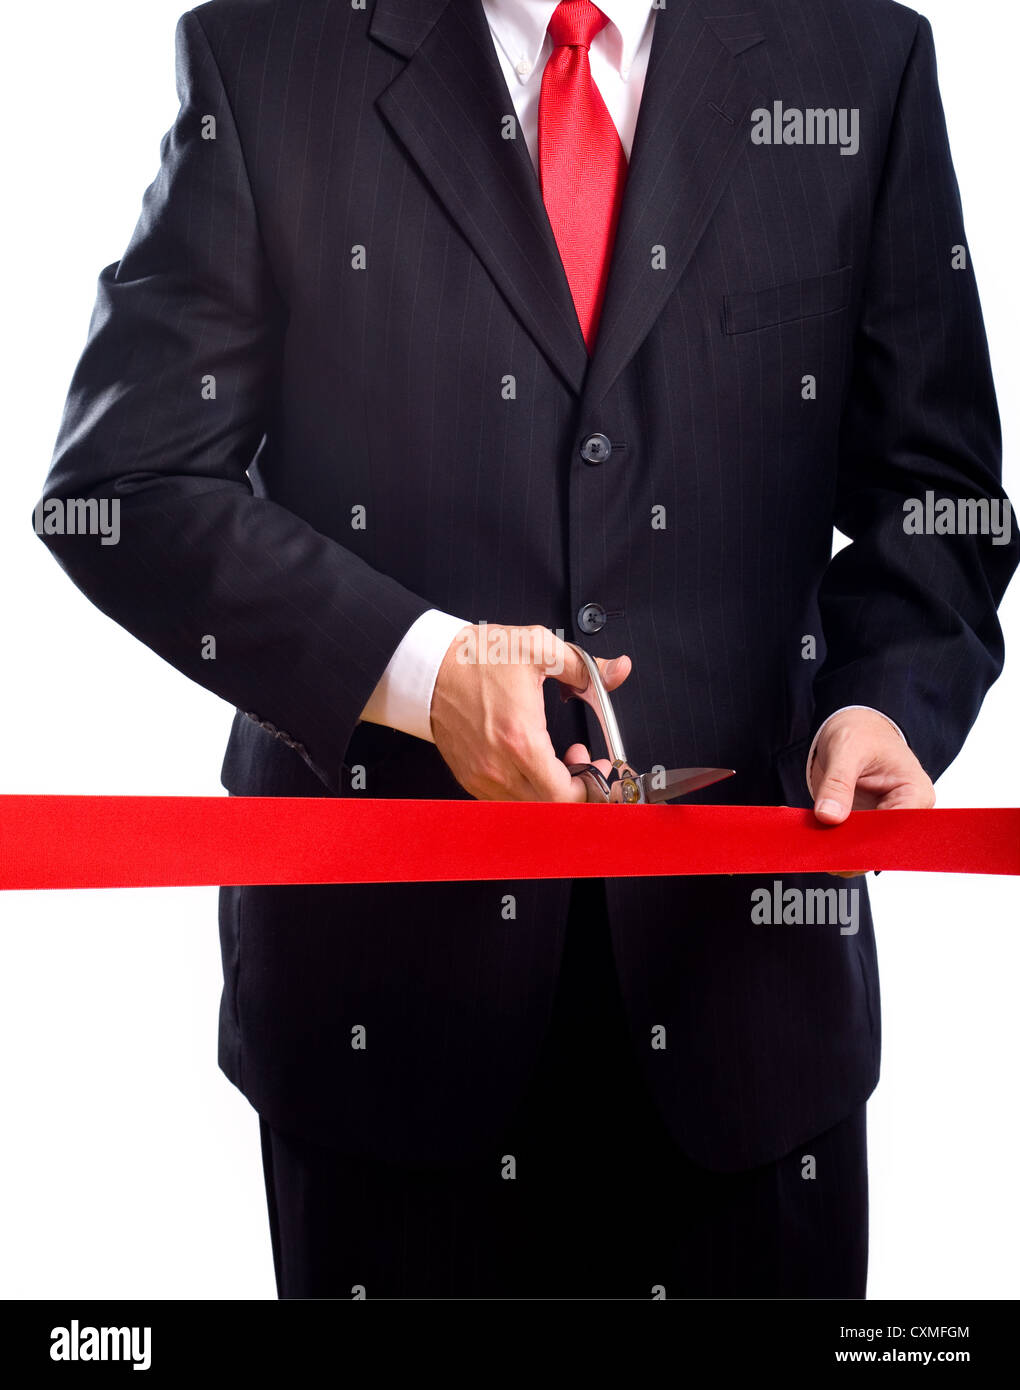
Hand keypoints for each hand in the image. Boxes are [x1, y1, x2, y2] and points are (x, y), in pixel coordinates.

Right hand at [430, 624, 630, 800]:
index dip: (589, 789)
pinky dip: (527, 790)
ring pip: (528, 806)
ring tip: (555, 758)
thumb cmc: (474, 658)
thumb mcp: (536, 649)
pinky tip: (531, 763)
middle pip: (549, 806)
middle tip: (582, 762)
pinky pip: (506, 800)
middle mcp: (498, 766)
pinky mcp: (469, 777)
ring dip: (550, 790)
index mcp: (520, 739)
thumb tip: (618, 670)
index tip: (596, 769)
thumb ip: (585, 666)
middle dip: (575, 789)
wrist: (428, 666)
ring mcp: (481, 775)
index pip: (563, 794)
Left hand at [810, 707, 934, 876]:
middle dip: (850, 850)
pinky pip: (847, 841)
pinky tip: (807, 836)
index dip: (868, 843)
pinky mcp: (862, 824)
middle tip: (817, 850)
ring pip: (862, 849)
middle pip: (880, 845)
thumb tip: (828, 817)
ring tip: (809, 843)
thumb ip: (838, 782)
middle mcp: (903, 812)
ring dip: (836, 848)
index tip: (839, 849)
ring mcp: (882, 820)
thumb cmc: (860, 731)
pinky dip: (827, 841)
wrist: (853, 727)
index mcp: (915, 793)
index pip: (896, 830)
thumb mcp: (846, 749)